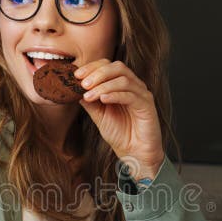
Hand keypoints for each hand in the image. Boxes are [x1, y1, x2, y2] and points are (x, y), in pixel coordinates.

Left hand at [77, 59, 164, 179]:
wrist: (135, 154)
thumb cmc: (120, 134)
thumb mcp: (99, 115)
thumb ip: (90, 101)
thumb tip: (74, 88)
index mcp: (122, 85)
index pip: (108, 66)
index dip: (92, 67)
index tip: (76, 75)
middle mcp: (133, 85)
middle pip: (117, 67)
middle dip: (97, 73)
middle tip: (83, 83)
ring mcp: (141, 94)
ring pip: (123, 79)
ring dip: (103, 85)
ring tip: (89, 95)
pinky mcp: (147, 105)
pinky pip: (131, 95)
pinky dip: (115, 95)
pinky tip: (103, 99)